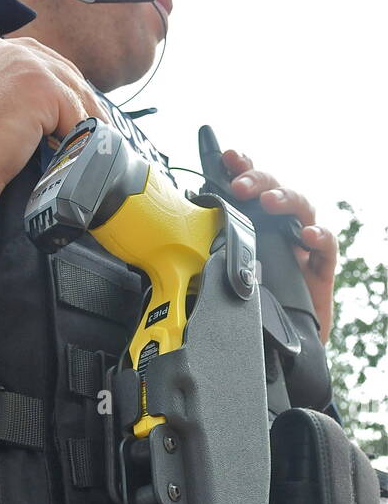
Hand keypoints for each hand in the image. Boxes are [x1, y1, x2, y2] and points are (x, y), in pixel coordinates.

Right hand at [0, 35, 111, 218]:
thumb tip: (21, 124)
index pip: (29, 63)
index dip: (52, 90)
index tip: (65, 115)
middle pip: (56, 69)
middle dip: (75, 100)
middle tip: (90, 130)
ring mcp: (18, 63)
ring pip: (70, 88)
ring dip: (84, 119)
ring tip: (91, 145)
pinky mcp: (37, 86)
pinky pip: (76, 111)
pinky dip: (82, 134)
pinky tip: (82, 152)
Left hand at [221, 149, 337, 340]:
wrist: (280, 347)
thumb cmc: (249, 308)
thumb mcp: (224, 280)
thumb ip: (211, 261)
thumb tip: (177, 251)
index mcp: (255, 226)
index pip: (250, 189)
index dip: (241, 168)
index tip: (227, 157)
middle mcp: (280, 229)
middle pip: (275, 190)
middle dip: (258, 180)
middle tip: (242, 186)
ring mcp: (302, 245)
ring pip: (301, 208)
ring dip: (284, 199)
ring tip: (269, 202)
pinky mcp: (321, 267)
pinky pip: (326, 245)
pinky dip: (318, 237)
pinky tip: (307, 237)